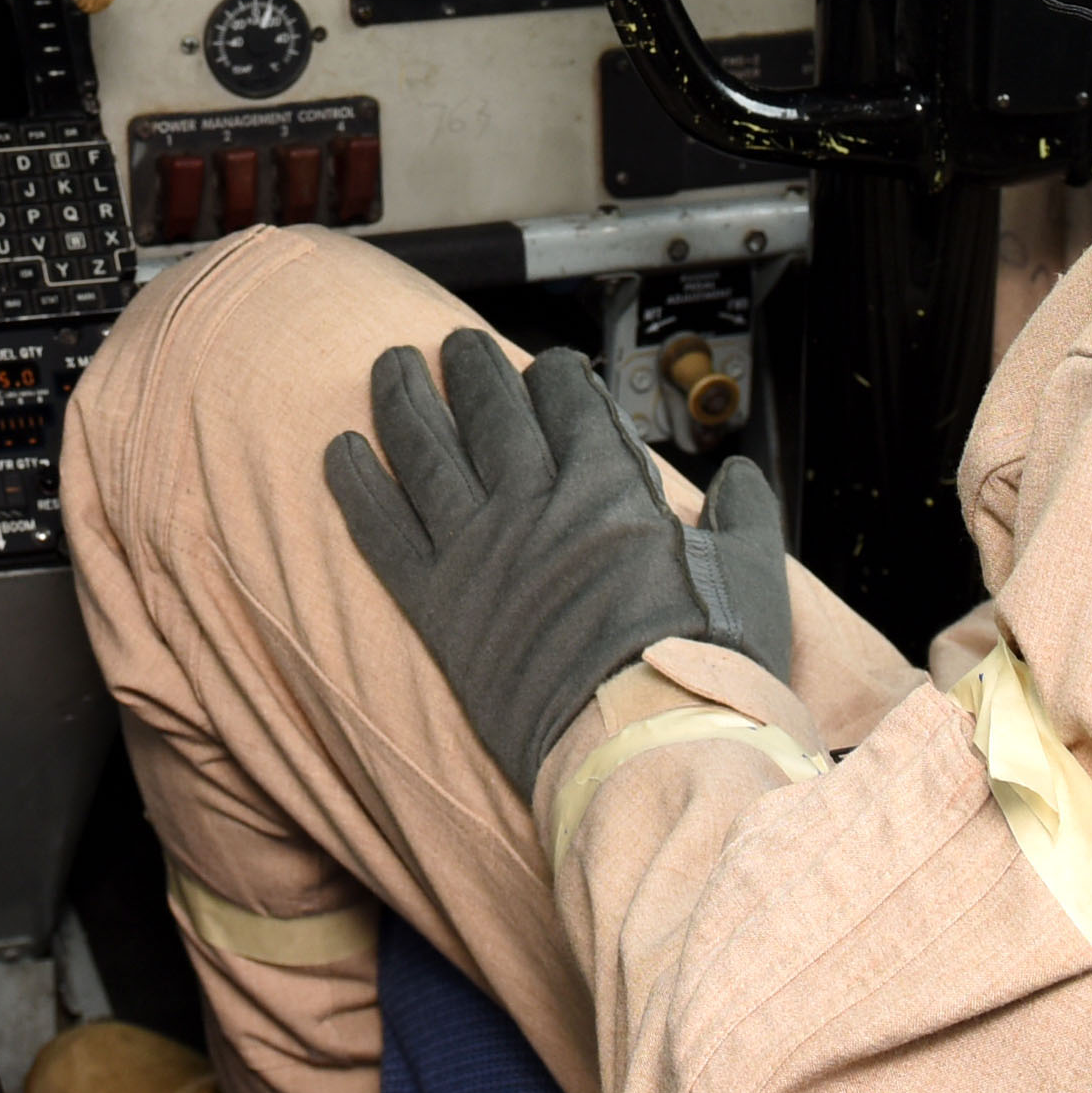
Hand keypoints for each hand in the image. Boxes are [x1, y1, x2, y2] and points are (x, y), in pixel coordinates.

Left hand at [322, 329, 795, 795]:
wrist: (644, 746)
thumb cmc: (702, 670)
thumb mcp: (751, 578)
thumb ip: (744, 517)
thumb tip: (742, 477)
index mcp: (609, 490)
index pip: (567, 402)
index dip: (552, 374)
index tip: (545, 367)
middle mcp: (535, 505)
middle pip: (490, 411)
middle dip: (471, 369)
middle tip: (453, 346)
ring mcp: (480, 551)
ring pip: (427, 451)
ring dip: (403, 400)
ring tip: (389, 365)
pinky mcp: (440, 605)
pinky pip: (384, 531)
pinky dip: (358, 487)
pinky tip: (340, 451)